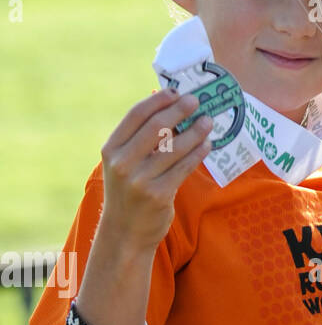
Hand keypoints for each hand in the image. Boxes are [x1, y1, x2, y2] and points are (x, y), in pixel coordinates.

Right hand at [100, 90, 213, 250]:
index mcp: (111, 149)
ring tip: (207, 122)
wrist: (125, 232)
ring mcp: (140, 180)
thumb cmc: (128, 192)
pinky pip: (184, 167)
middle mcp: (123, 163)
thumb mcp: (123, 163)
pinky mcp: (159, 195)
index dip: (158, 100)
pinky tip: (207, 145)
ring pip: (174, 147)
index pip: (136, 115)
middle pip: (157, 127)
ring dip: (195, 131)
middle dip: (179, 110)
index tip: (175, 92)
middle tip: (196, 102)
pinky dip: (198, 153)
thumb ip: (139, 139)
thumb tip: (167, 107)